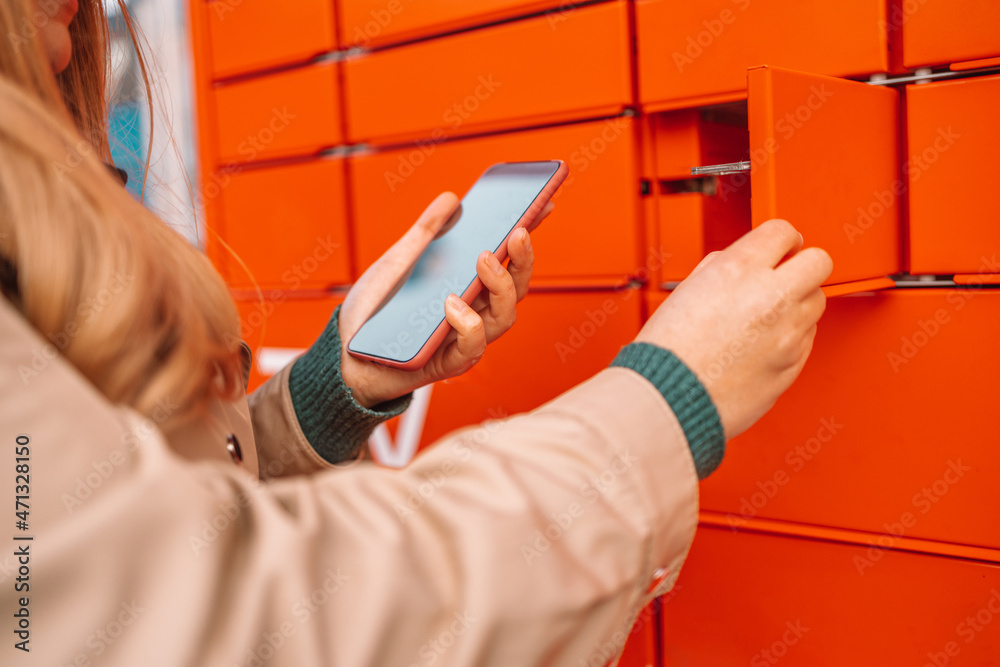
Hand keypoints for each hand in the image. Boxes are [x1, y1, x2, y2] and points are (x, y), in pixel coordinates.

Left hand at [338, 192, 552, 407]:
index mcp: (469, 286)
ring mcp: (464, 339)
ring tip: (483, 259)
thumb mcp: (398, 262)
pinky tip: (452, 303)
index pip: (508, 259)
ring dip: (500, 287)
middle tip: (517, 232)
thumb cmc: (374, 311)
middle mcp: (475, 312)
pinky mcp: (447, 363)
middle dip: (523, 259)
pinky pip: (471, 348)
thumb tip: (452, 199)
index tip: (544, 202)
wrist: (344, 353)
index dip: (529, 233)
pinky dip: (467, 324)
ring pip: (504, 317)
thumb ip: (425, 234)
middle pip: (516, 288)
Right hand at [635, 219, 832, 439]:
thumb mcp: (688, 290)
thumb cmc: (668, 351)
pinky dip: (792, 335)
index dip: (783, 239)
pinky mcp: (793, 363)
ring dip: (797, 303)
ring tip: (765, 318)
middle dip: (804, 265)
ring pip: (817, 301)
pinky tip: (761, 343)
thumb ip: (724, 268)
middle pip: (818, 261)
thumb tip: (748, 262)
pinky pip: (807, 337)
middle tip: (788, 275)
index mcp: (738, 269)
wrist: (667, 399)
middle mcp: (770, 296)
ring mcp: (787, 332)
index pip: (783, 231)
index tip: (782, 247)